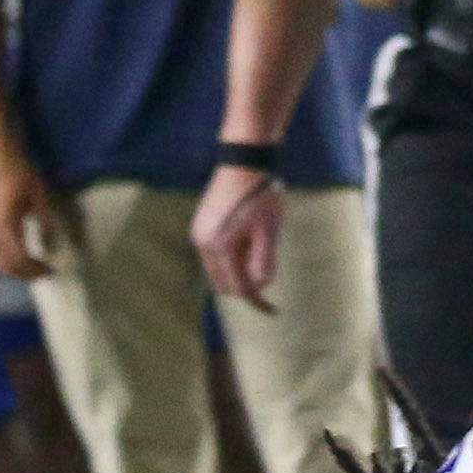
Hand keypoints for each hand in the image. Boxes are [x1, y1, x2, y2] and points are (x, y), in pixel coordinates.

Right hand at [0, 141, 76, 281]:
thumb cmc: (18, 170)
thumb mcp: (40, 196)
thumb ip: (47, 222)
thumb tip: (54, 246)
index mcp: (3, 225)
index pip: (18, 260)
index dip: (35, 269)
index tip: (52, 271)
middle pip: (2, 264)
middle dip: (23, 273)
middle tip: (43, 273)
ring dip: (11, 267)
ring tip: (31, 266)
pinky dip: (2, 257)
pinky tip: (16, 251)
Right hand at [191, 165, 286, 306]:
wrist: (243, 163)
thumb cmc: (260, 196)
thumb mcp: (269, 230)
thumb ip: (263, 261)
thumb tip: (260, 287)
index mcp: (218, 247)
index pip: (236, 286)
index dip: (255, 300)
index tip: (273, 310)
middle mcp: (202, 243)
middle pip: (223, 283)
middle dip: (245, 286)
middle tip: (268, 273)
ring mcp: (199, 234)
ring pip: (219, 269)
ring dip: (239, 270)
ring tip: (261, 248)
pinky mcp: (202, 226)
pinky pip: (216, 255)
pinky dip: (232, 258)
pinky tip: (250, 241)